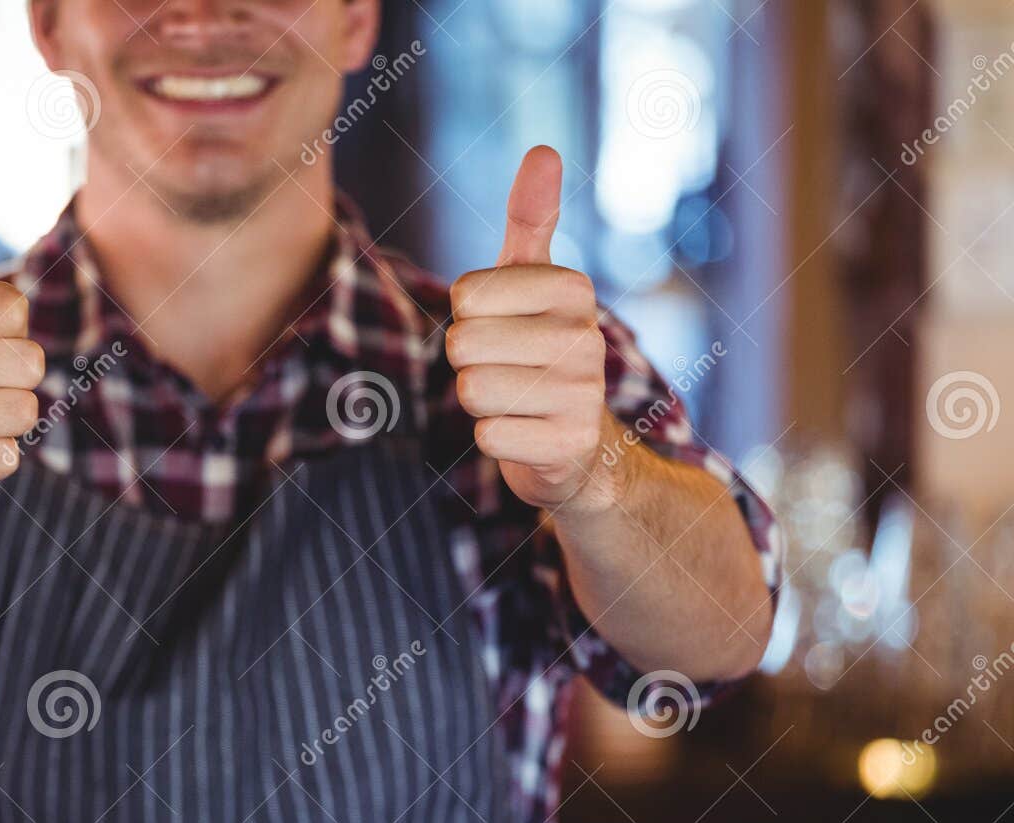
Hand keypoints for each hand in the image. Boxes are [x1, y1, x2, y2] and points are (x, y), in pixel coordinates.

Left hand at [447, 145, 619, 514]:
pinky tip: (524, 432)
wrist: (576, 444)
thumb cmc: (539, 348)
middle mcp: (587, 337)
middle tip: (507, 368)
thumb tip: (544, 150)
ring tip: (516, 398)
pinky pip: (487, 435)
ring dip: (479, 401)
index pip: (466, 295)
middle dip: (470, 362)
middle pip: (463, 344)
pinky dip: (493, 438)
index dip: (468, 317)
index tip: (503, 326)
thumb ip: (531, 218)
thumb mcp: (533, 280)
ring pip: (471, 390)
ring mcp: (584, 395)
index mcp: (574, 289)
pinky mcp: (569, 446)